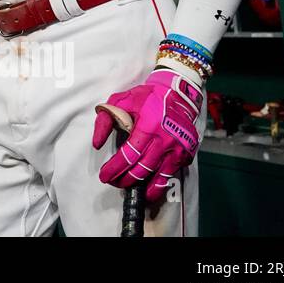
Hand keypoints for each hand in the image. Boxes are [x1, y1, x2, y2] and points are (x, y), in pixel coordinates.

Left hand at [92, 70, 202, 203]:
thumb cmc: (147, 97)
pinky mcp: (186, 154)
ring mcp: (177, 149)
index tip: (104, 175)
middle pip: (141, 169)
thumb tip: (97, 144)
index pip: (128, 155)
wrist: (178, 94)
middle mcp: (164, 140)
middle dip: (124, 179)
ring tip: (128, 187)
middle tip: (113, 182)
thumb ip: (105, 119)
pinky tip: (148, 188)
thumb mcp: (121, 100)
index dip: (114, 168)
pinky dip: (159, 184)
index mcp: (148, 126)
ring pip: (157, 177)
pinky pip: (170, 174)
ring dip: (141, 186)